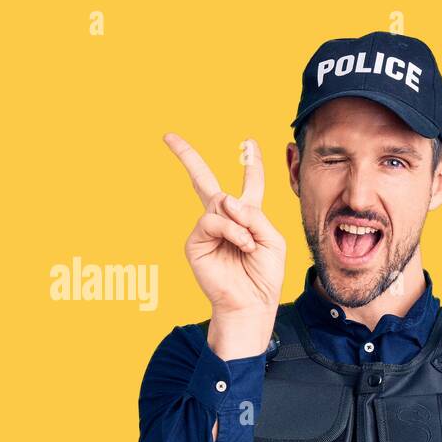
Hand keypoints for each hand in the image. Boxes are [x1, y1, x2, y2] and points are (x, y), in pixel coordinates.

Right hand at [164, 133, 286, 358]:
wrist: (252, 304)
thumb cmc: (265, 276)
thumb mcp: (273, 240)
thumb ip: (255, 215)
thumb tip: (226, 200)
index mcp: (248, 218)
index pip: (249, 184)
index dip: (251, 163)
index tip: (249, 142)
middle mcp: (225, 220)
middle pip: (204, 181)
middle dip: (187, 157)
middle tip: (169, 137)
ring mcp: (207, 230)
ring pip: (218, 203)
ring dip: (239, 223)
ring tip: (248, 245)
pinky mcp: (195, 242)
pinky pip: (211, 221)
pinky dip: (230, 231)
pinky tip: (241, 245)